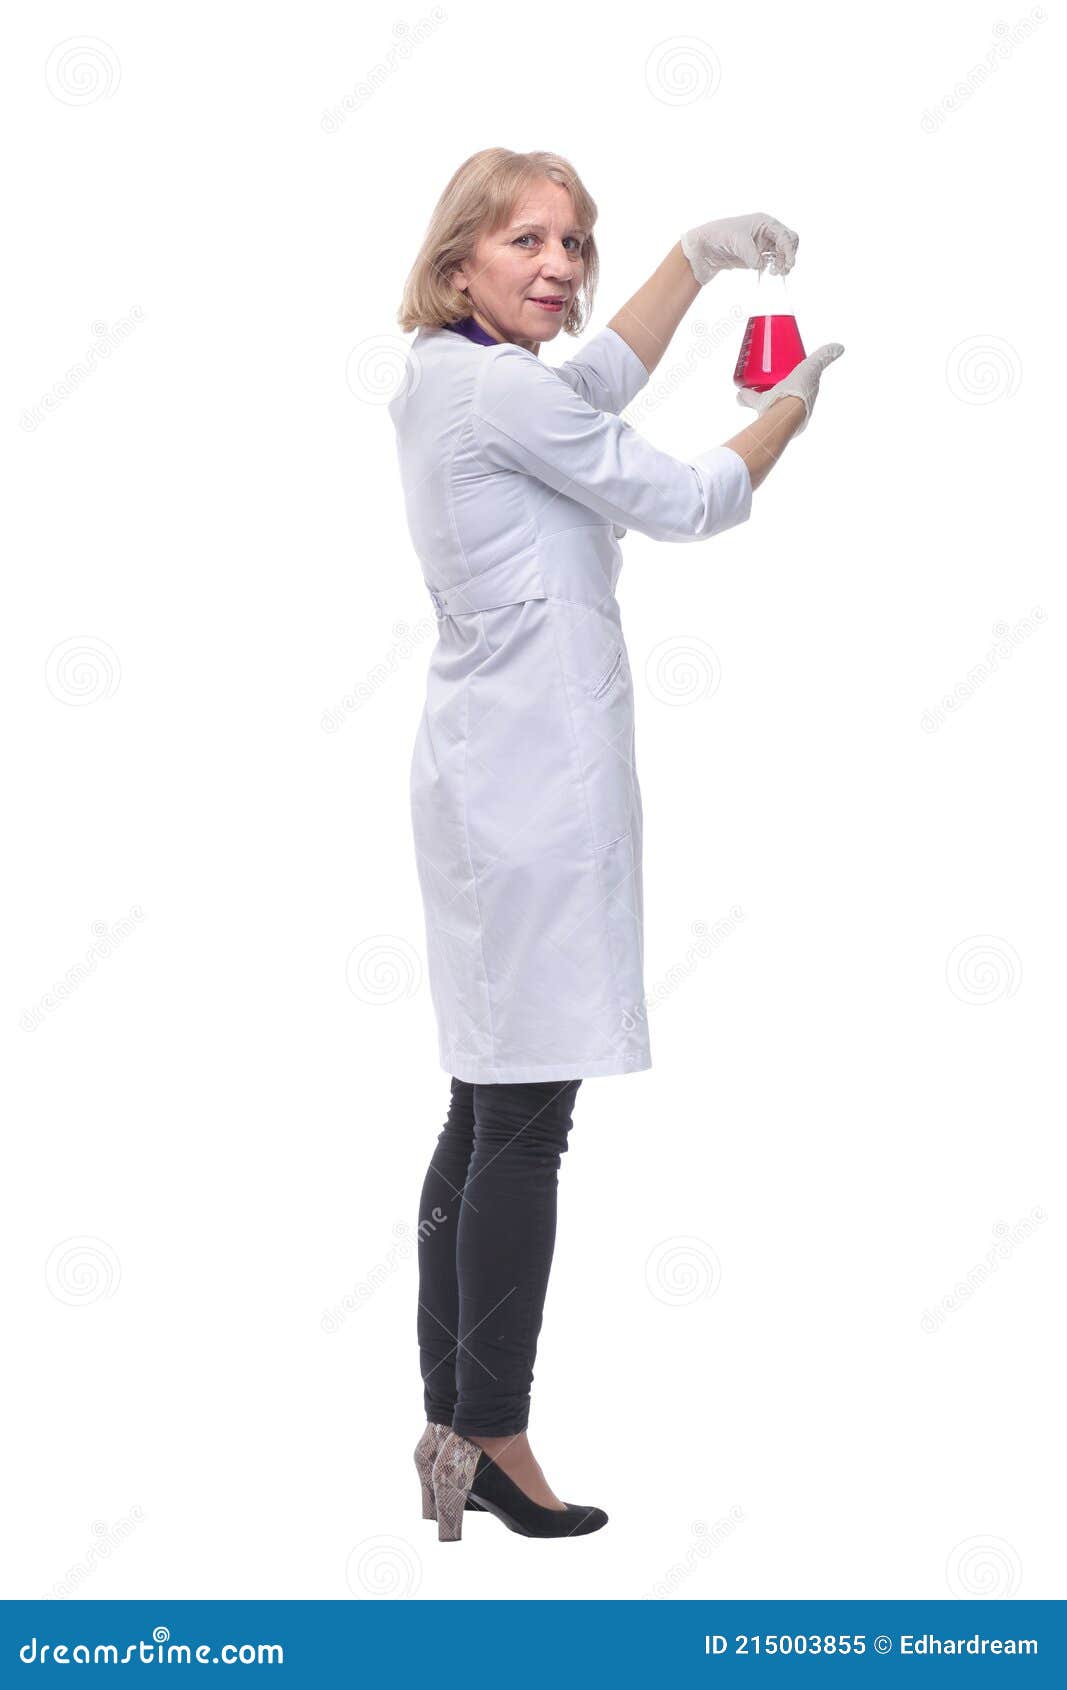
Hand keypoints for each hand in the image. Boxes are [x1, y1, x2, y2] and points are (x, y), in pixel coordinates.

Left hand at [681, 212, 798, 285]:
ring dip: (783, 263)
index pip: (785, 235)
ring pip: (782, 253)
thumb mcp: (737, 241)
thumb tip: (762, 265)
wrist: (703, 247)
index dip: (789, 250)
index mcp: (764, 222)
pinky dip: (775, 267)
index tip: (788, 264)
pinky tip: (770, 272)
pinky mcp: (756, 256)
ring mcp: (762, 244)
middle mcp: (766, 232)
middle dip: (789, 255)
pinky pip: (772, 261)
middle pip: (789, 242)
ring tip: (776, 273)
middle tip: (782, 269)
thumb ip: (751, 254)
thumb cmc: (718, 235)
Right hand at [736, 343, 844, 435]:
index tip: (786, 365)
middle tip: (767, 370)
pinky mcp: (761, 416)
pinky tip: (740, 392)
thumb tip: (840, 346)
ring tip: (751, 381)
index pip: (801, 384)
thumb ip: (824, 356)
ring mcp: (777, 413)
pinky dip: (746, 398)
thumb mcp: (812, 368)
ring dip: (757, 392)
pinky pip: (754, 405)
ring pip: (765, 399)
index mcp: (806, 399)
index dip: (794, 374)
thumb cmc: (799, 392)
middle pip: (782, 391)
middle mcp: (793, 409)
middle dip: (775, 383)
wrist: (782, 415)